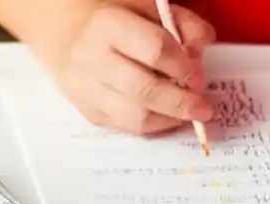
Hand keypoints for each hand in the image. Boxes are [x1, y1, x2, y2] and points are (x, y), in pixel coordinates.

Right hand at [50, 1, 213, 133]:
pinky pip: (124, 125)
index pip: (155, 50)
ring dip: (168, 119)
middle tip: (202, 108)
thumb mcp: (149, 7)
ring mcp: (85, 88)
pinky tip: (165, 116)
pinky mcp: (86, 109)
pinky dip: (151, 125)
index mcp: (108, 25)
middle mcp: (91, 58)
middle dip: (180, 102)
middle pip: (144, 89)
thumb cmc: (114, 18)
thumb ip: (182, 24)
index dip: (183, 67)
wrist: (67, 33)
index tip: (199, 77)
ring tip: (187, 115)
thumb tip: (201, 49)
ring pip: (134, 115)